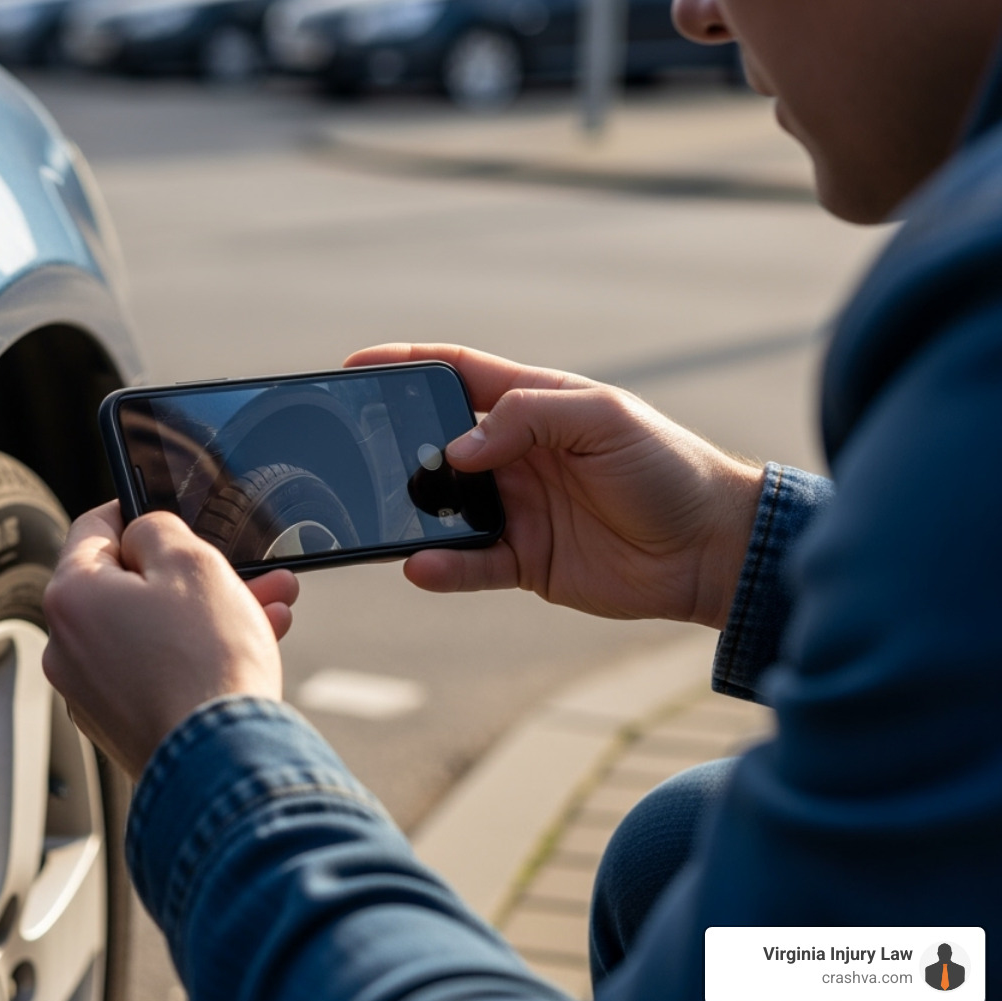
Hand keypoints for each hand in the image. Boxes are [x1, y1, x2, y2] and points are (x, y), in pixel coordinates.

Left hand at [42, 503, 298, 777]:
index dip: (135, 512)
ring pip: (150, 630)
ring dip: (204, 613)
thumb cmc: (204, 664)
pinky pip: (154, 670)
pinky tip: (248, 647)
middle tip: (243, 567)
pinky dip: (193, 655)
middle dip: (193, 572)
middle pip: (129, 585)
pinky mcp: (119, 725)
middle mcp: (66, 645)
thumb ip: (159, 529)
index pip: (94, 527)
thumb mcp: (191, 562)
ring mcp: (90, 692)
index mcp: (70, 596)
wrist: (220, 762)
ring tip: (266, 605)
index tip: (166, 513)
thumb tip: (144, 533)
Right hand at [346, 345, 762, 628]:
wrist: (713, 548)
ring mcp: (517, 508)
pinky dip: (443, 566)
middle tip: (357, 452)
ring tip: (381, 514)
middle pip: (438, 444)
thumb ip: (526, 419)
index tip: (356, 366)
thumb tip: (456, 451)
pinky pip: (470, 563)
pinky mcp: (525, 560)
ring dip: (413, 511)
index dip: (406, 365)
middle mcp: (517, 454)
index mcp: (534, 404)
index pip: (456, 374)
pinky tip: (421, 565)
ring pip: (445, 508)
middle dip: (397, 446)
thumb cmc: (668, 466)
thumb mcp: (603, 418)